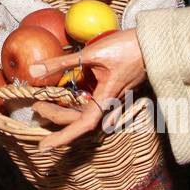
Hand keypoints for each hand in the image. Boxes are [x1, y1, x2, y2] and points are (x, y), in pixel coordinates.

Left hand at [28, 29, 147, 150]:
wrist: (155, 43)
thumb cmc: (126, 47)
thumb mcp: (90, 53)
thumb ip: (61, 63)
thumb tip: (34, 70)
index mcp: (106, 97)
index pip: (82, 125)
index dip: (62, 136)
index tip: (43, 145)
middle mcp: (112, 103)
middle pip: (81, 118)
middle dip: (56, 115)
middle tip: (36, 106)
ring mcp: (117, 99)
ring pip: (89, 114)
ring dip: (67, 112)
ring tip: (47, 104)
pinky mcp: (119, 92)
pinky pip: (98, 107)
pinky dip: (81, 107)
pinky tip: (75, 102)